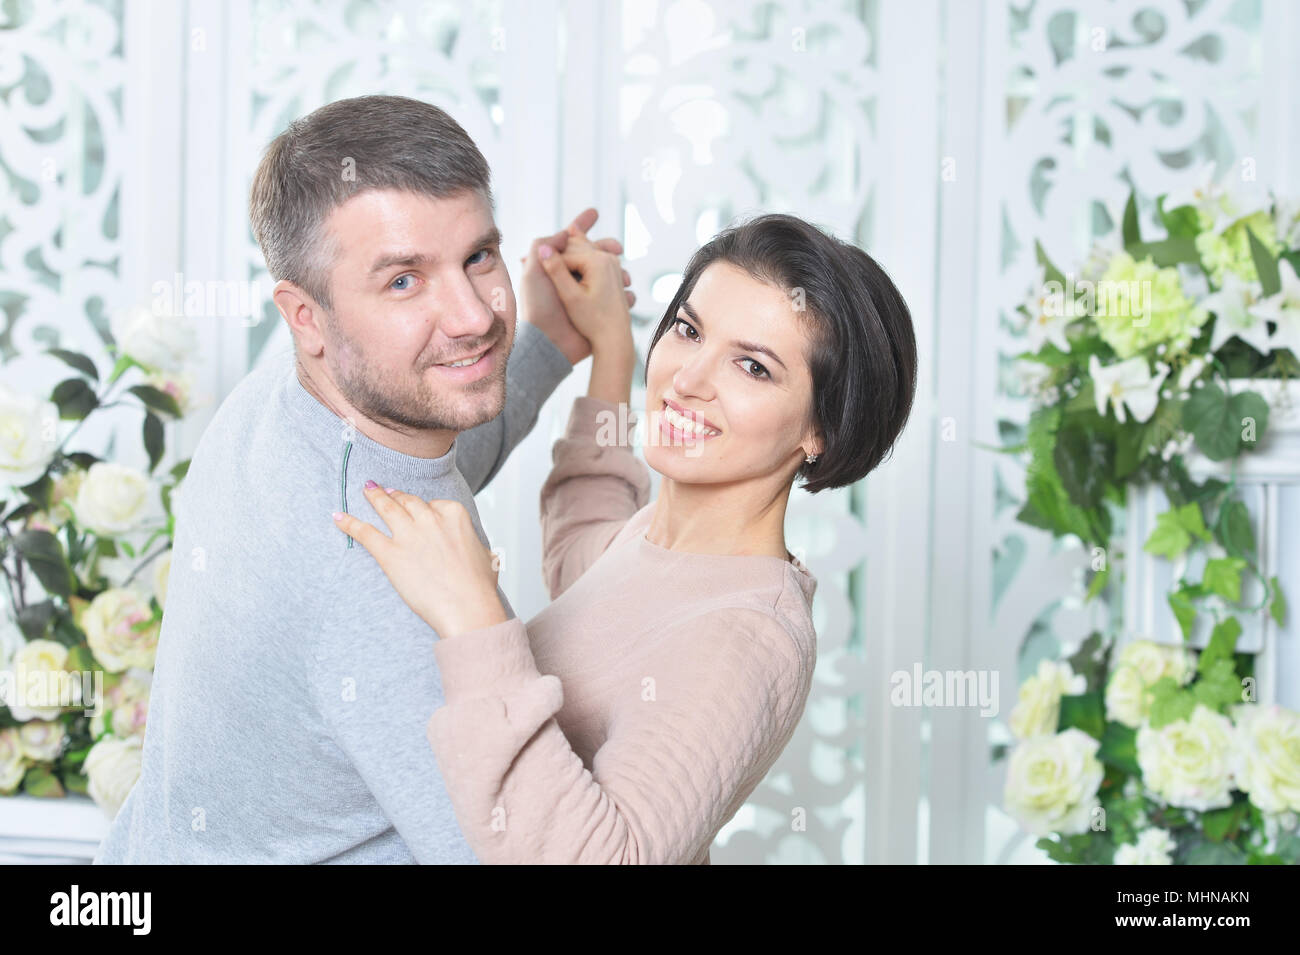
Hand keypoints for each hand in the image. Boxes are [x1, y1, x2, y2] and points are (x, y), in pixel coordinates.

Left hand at [332, 483, 508, 638]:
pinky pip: (365, 533)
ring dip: (374, 497)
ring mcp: (409, 534)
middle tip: (386, 491)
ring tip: (366, 489)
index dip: (425, 509)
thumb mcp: (487, 559)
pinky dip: (349, 524)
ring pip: (386, 508)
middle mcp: (430, 519)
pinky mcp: (390, 554)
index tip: (419, 510)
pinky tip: (338, 518)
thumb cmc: (478, 588)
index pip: (435, 505)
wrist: (467, 607)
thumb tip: (484, 554)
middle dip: (396, 495)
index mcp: (455, 515)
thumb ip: (480, 550)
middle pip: (408, 501)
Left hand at [518, 207, 634, 364]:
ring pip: (609, 275)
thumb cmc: (538, 307)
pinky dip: (625, 295)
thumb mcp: (532, 271)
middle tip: (617, 250)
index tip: (594, 212)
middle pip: (594, 255)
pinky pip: (617, 299)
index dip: (582, 226)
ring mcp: (585, 294)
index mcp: (555, 266)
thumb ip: (545, 245)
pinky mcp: (596, 311)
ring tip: (623, 277)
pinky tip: (628, 294)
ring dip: (619, 273)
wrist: (550, 343)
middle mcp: (570, 277)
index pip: (570, 240)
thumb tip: (566, 232)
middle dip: (607, 249)